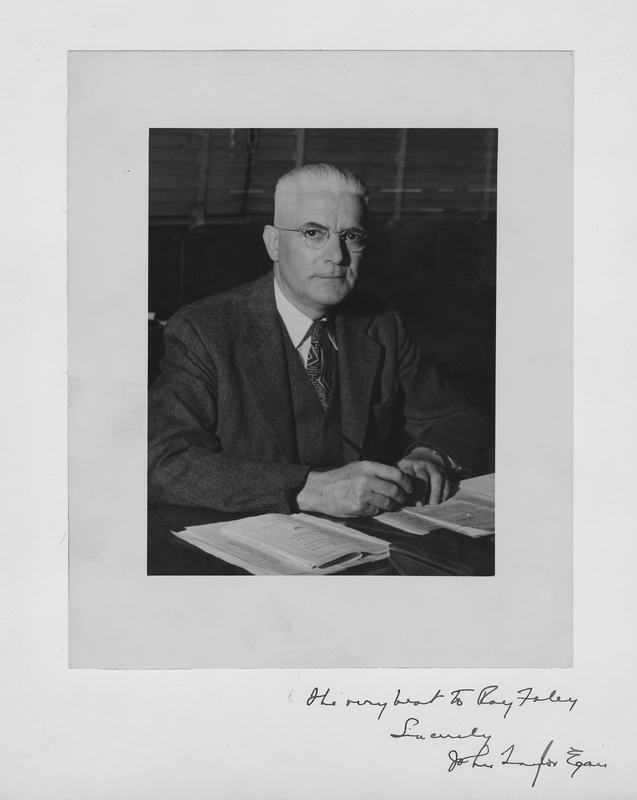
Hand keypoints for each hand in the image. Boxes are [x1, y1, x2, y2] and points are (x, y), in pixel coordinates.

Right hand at [295, 461, 413, 517]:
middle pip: (394, 490)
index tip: (409, 487)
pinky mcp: (358, 507)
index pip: (396, 474)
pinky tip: (371, 506)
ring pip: (387, 503)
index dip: (407, 482)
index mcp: (368, 467)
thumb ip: (376, 471)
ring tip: (390, 504)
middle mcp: (367, 479)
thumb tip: (397, 478)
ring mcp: (363, 494)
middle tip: (402, 499)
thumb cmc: (340, 478)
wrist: (321, 489)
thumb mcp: (358, 467)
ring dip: (391, 505)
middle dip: (401, 497)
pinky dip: (376, 510)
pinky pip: (375, 511)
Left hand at [396, 447, 449, 505]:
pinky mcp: (443, 472)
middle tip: (419, 504)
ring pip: (436, 478)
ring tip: (433, 504)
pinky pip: (446, 481)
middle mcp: (421, 465)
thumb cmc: (407, 472)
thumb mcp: (399, 472)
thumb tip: (396, 500)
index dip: (407, 487)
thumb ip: (397, 484)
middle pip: (422, 477)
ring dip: (435, 492)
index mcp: (407, 465)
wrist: (422, 457)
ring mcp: (433, 468)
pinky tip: (441, 500)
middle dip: (421, 492)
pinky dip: (444, 491)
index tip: (406, 499)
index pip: (407, 475)